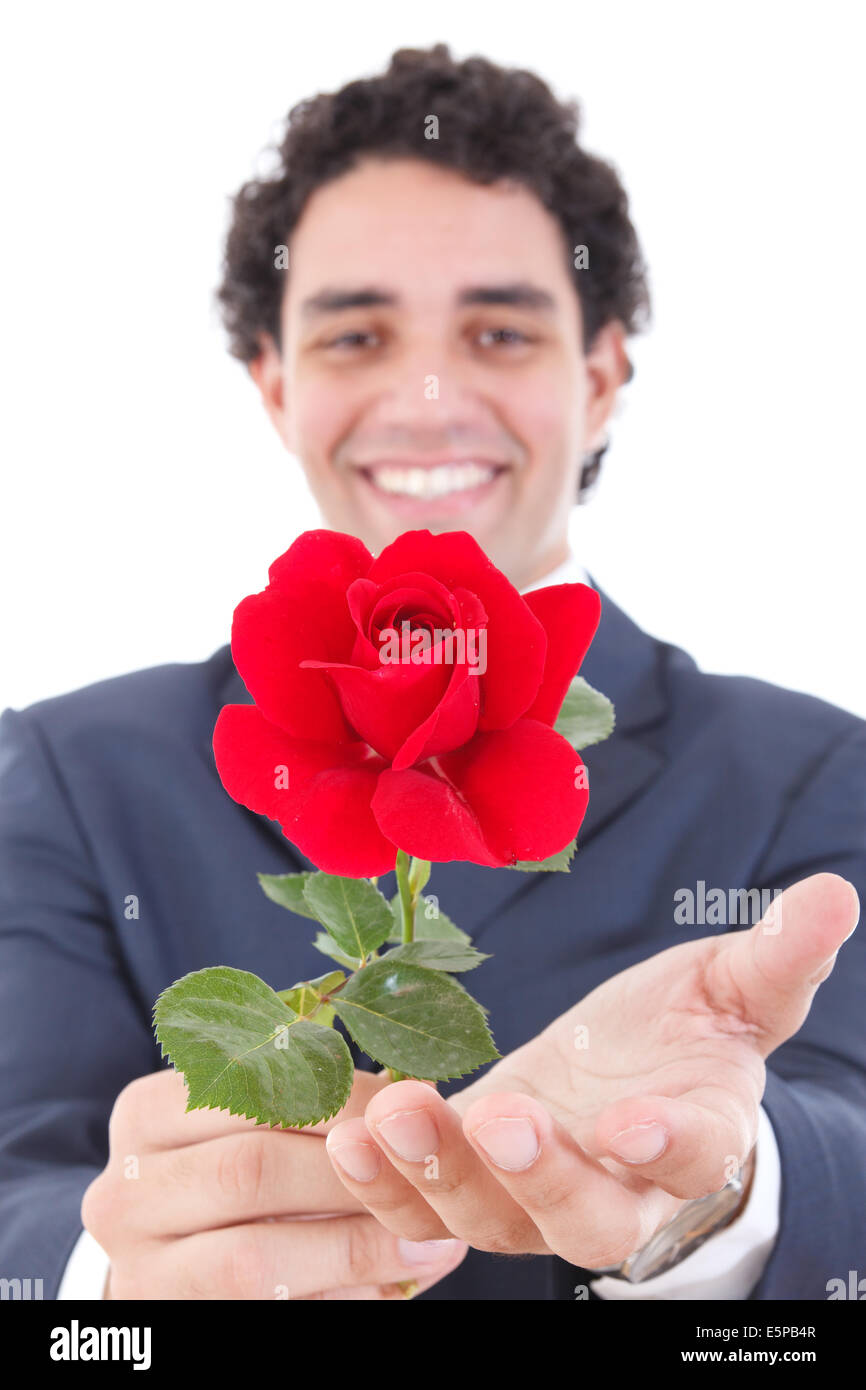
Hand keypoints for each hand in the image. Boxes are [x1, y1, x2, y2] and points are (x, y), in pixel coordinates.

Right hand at [82, 1065, 466, 1298]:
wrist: (171, 1259)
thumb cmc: (236, 1172)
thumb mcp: (253, 1123)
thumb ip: (312, 1103)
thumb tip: (420, 1101)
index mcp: (148, 1113)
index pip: (250, 1088)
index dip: (341, 1098)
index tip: (412, 1104)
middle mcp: (125, 1189)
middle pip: (250, 1170)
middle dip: (352, 1173)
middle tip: (428, 1175)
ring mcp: (139, 1268)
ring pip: (255, 1258)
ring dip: (355, 1246)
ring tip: (429, 1240)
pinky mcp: (169, 1324)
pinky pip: (265, 1313)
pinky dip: (337, 1296)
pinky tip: (392, 1284)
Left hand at [325, 872, 858, 1268]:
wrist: (630, 1080)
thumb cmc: (686, 1034)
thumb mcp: (731, 991)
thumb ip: (776, 957)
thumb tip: (833, 894)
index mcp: (695, 1138)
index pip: (693, 1159)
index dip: (667, 1146)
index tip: (632, 1123)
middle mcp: (618, 1190)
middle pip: (589, 1221)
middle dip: (545, 1178)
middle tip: (505, 1120)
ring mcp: (537, 1199)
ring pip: (494, 1218)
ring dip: (438, 1174)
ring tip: (391, 1116)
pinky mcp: (474, 1185)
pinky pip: (426, 1209)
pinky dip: (386, 1184)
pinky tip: (352, 1131)